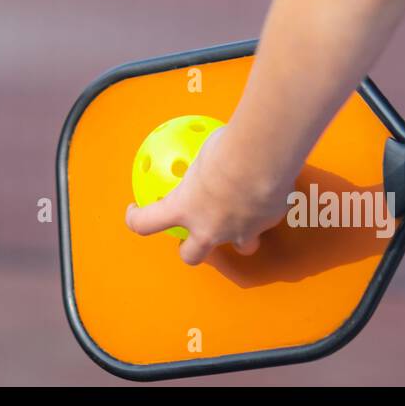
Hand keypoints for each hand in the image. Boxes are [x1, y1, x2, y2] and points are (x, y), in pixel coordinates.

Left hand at [124, 124, 293, 265]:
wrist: (263, 159)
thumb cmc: (226, 149)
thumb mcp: (202, 153)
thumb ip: (202, 165)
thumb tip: (208, 155)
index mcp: (183, 208)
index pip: (145, 223)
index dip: (135, 219)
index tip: (135, 210)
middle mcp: (209, 228)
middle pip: (192, 255)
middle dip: (192, 250)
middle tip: (196, 232)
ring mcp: (239, 232)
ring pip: (239, 247)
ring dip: (238, 238)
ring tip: (243, 219)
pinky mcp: (265, 226)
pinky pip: (264, 224)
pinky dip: (264, 213)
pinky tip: (269, 193)